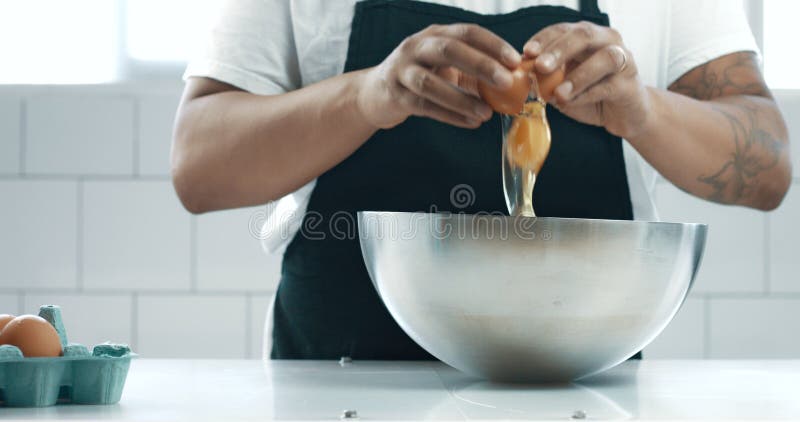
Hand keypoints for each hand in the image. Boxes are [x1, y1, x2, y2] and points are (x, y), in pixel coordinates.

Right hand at [357, 24, 521, 129]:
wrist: (377, 93)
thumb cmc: (421, 77)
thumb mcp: (444, 65)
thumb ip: (473, 70)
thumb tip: (513, 82)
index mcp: (434, 34)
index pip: (466, 32)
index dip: (492, 44)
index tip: (515, 60)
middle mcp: (415, 47)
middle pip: (448, 50)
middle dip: (480, 64)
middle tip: (505, 81)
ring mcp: (402, 71)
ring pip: (431, 83)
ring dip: (462, 99)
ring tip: (486, 114)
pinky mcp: (396, 95)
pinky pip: (424, 106)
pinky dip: (450, 116)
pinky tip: (470, 124)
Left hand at [523, 21, 651, 138]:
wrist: (622, 114)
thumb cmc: (590, 94)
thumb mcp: (563, 84)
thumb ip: (546, 78)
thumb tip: (521, 75)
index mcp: (587, 37)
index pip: (563, 30)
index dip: (545, 39)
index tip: (527, 53)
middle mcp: (607, 41)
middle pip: (584, 35)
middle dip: (559, 50)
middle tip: (540, 66)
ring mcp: (623, 60)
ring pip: (604, 58)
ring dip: (578, 76)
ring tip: (558, 93)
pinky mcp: (629, 84)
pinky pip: (608, 86)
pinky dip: (586, 95)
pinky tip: (570, 102)